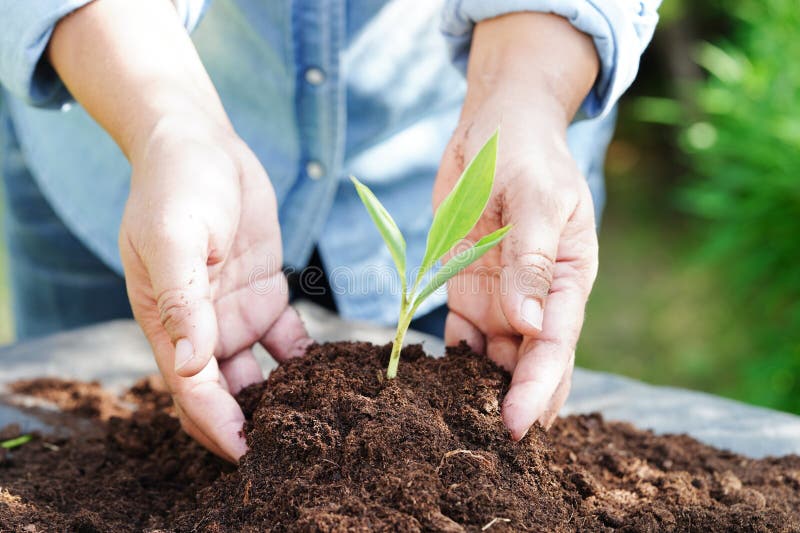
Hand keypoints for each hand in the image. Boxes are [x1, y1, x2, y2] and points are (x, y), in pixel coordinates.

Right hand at [120, 118, 309, 460]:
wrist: (203, 143)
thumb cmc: (178, 184)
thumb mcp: (174, 236)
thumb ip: (181, 299)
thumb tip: (187, 365)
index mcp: (167, 320)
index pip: (190, 388)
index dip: (216, 424)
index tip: (247, 456)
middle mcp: (201, 327)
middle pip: (224, 393)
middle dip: (250, 424)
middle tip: (294, 451)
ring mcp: (234, 313)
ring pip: (259, 374)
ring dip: (284, 398)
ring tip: (324, 420)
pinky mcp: (265, 294)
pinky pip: (288, 340)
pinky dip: (308, 360)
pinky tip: (339, 374)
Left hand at [436, 13, 598, 439]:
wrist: (497, 128)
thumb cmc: (527, 154)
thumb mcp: (536, 197)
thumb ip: (532, 259)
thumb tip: (530, 323)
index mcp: (569, 279)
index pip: (557, 345)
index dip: (539, 388)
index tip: (518, 426)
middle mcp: (538, 299)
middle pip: (529, 365)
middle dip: (512, 405)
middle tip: (486, 448)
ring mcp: (501, 298)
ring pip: (494, 361)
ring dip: (478, 393)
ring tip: (451, 429)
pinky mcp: (465, 291)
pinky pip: (459, 338)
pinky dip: (448, 366)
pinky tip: (428, 389)